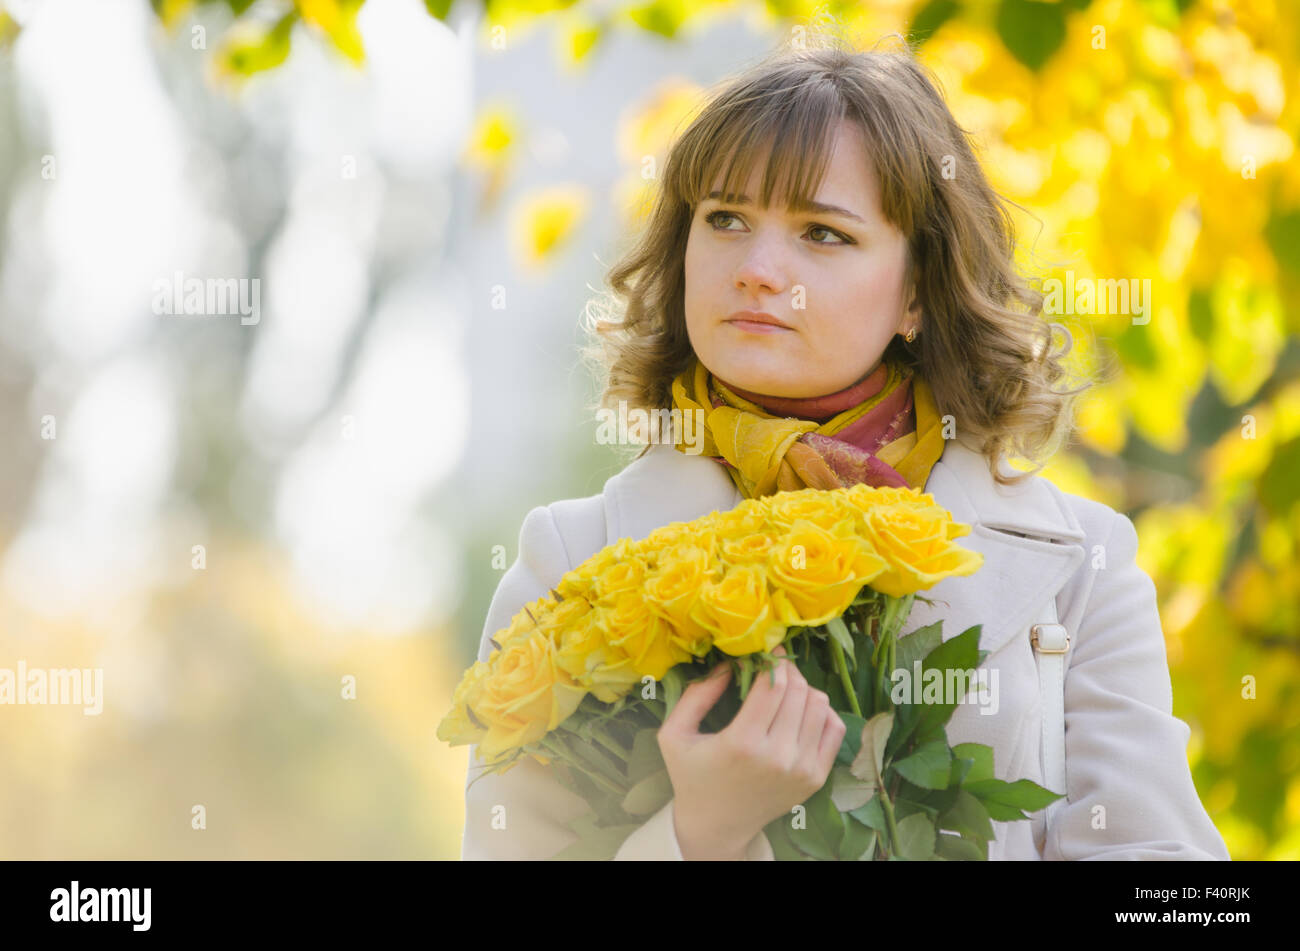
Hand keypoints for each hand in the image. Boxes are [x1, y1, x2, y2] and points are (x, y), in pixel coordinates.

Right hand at [658, 643, 845, 859]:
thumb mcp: (674, 734)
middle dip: (787, 670)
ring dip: (803, 688)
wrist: (717, 825)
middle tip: (774, 667)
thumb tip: (729, 664)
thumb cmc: (692, 775)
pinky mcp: (816, 778)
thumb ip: (696, 695)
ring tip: (785, 689)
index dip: (773, 660)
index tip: (767, 650)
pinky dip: (821, 711)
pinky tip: (800, 711)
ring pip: (819, 704)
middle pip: (798, 691)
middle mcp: (778, 757)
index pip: (773, 685)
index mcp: (742, 743)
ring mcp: (802, 769)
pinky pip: (834, 727)